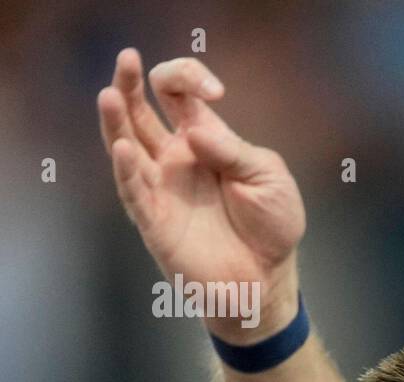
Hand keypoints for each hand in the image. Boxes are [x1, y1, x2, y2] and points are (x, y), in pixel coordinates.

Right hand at [97, 49, 305, 341]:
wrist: (267, 279)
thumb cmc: (271, 225)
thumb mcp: (268, 178)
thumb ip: (234, 151)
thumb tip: (194, 130)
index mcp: (205, 140)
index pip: (181, 95)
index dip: (189, 80)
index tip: (214, 90)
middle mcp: (176, 158)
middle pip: (142, 113)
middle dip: (132, 85)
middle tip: (127, 59)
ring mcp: (162, 188)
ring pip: (127, 147)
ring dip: (117, 122)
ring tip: (110, 95)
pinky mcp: (155, 221)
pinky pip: (134, 192)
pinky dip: (127, 171)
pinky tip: (123, 149)